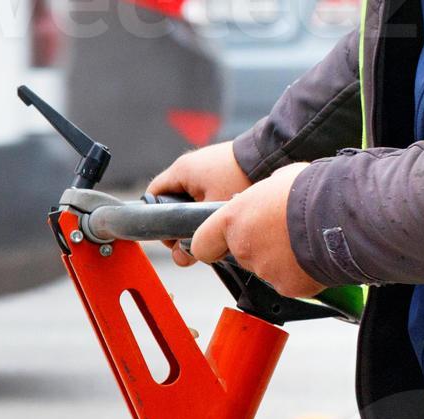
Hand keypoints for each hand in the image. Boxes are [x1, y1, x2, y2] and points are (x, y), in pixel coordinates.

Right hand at [149, 141, 253, 264]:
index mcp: (181, 170)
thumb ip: (192, 239)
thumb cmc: (241, 179)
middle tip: (193, 238)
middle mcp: (189, 167)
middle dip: (179, 225)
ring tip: (211, 226)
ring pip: (187, 202)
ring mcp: (204, 169)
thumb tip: (181, 257)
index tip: (170, 237)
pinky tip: (220, 217)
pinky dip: (207, 209)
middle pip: (169, 203)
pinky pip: (203, 195)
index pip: (152, 196)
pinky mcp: (218, 172)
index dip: (156, 220)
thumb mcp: (211, 215)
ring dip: (195, 219)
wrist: (272, 156)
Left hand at [189, 164, 320, 296]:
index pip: (202, 243)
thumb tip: (263, 201)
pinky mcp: (285, 287)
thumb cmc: (314, 189)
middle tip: (283, 228)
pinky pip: (288, 280)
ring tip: (304, 237)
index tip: (218, 243)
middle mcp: (244, 248)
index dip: (210, 243)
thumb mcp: (279, 180)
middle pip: (241, 253)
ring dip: (280, 256)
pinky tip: (314, 253)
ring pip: (265, 267)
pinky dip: (299, 270)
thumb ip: (260, 199)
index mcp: (235, 219)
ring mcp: (264, 270)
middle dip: (258, 244)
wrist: (345, 212)